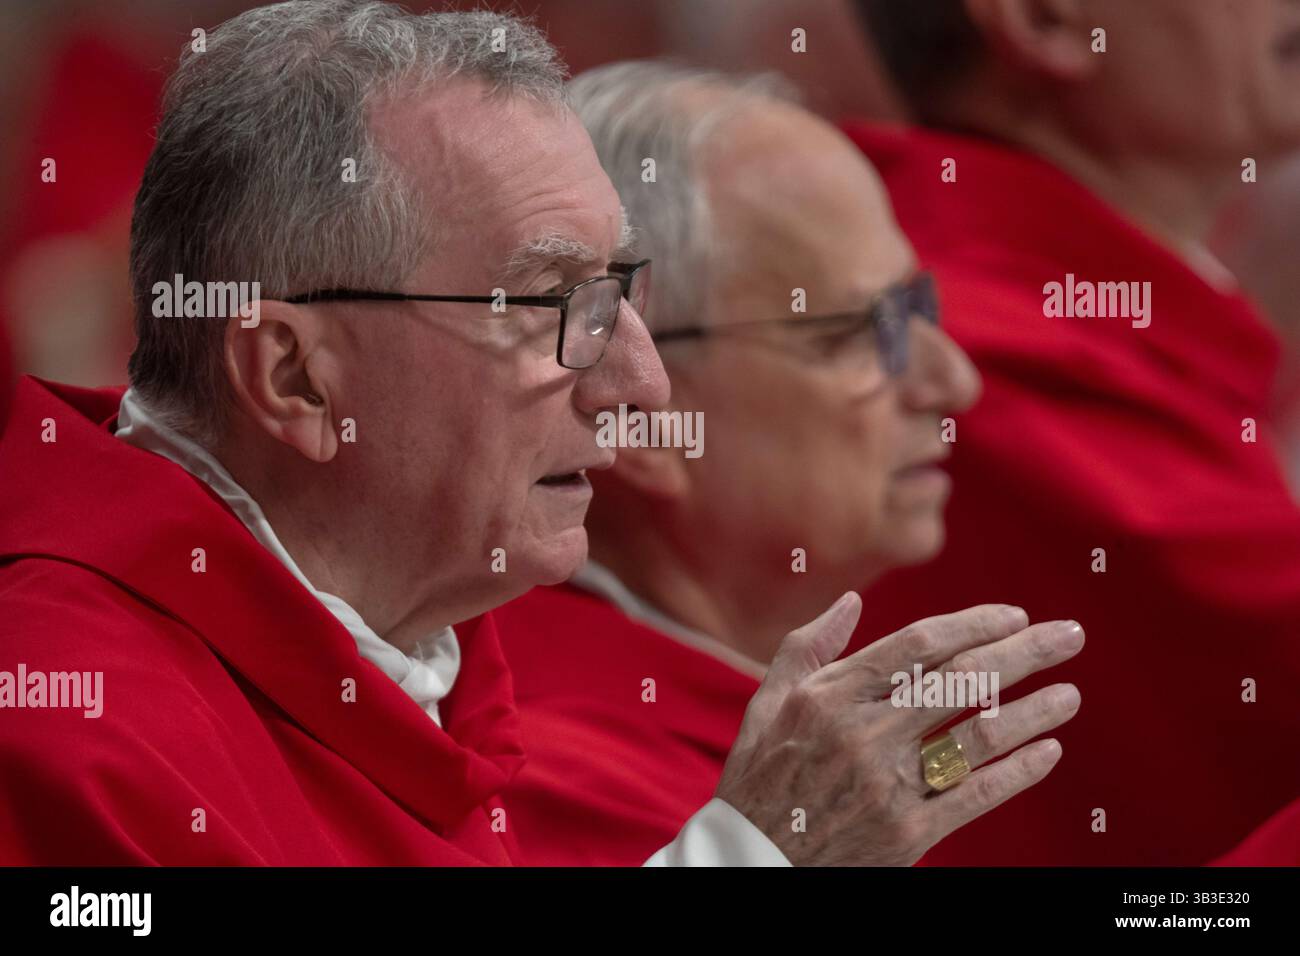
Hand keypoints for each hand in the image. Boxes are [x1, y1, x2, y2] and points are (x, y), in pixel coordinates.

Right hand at [715, 595, 1083, 865]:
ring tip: (1070, 694)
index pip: (920, 645)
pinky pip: (974, 796)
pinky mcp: (905, 833)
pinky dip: (1016, 772)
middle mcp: (863, 734)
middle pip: (962, 682)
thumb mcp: (768, 700)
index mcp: (831, 695)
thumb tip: (851, 600)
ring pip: (978, 738)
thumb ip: (810, 645)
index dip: (974, 624)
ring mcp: (887, 786)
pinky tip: (1048, 751)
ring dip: (1033, 712)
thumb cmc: (761, 771)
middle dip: (1024, 654)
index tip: (1013, 616)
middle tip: (1069, 635)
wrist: (752, 858)